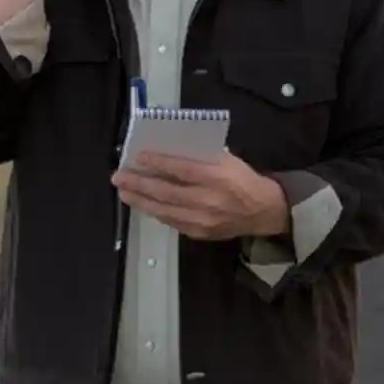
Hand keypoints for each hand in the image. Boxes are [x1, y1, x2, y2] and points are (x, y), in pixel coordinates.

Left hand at [110, 149, 290, 240]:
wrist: (264, 212)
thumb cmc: (245, 180)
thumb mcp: (231, 162)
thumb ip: (205, 157)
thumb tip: (175, 150)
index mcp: (218, 178)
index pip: (182, 170)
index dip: (158, 163)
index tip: (139, 157)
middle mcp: (208, 200)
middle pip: (167, 191)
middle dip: (140, 183)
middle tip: (119, 177)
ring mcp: (203, 220)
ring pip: (165, 210)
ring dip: (141, 200)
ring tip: (124, 192)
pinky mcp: (200, 233)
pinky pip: (172, 222)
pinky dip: (156, 212)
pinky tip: (145, 205)